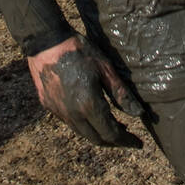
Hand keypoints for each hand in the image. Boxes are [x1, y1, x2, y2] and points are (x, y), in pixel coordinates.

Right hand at [27, 34, 145, 147]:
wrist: (46, 41)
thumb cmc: (79, 51)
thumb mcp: (105, 69)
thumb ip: (121, 94)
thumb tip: (139, 114)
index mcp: (89, 105)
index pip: (111, 133)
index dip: (125, 140)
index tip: (137, 143)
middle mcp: (73, 114)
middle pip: (95, 138)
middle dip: (113, 141)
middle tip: (126, 137)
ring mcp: (58, 111)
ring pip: (81, 132)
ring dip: (97, 133)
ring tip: (110, 125)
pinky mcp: (48, 105)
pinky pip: (68, 121)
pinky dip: (82, 123)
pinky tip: (88, 113)